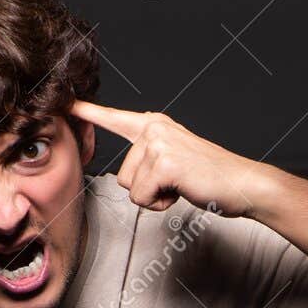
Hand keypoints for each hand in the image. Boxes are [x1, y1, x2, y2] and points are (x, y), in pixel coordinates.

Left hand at [70, 100, 273, 217]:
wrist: (243, 184)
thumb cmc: (211, 178)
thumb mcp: (174, 161)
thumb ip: (150, 158)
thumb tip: (127, 173)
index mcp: (155, 126)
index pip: (114, 118)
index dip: (88, 113)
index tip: (65, 103)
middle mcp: (154, 128)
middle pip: (122, 175)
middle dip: (147, 190)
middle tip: (177, 183)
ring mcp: (159, 142)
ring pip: (131, 187)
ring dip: (155, 197)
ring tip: (181, 186)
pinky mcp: (165, 162)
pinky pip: (142, 197)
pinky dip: (161, 204)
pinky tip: (182, 191)